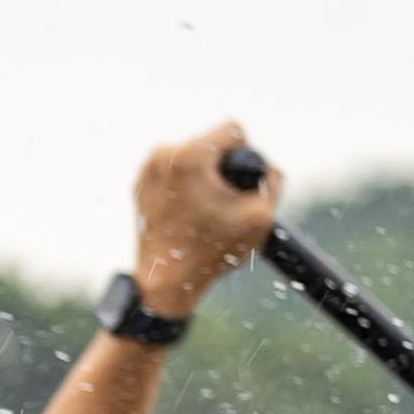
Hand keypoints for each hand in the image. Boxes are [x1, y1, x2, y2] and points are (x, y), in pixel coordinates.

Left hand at [131, 123, 274, 304]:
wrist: (164, 283)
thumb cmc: (210, 253)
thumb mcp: (260, 216)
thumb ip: (273, 181)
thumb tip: (268, 167)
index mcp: (189, 155)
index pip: (233, 130)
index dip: (246, 154)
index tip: (239, 183)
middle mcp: (163, 154)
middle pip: (211, 142)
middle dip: (222, 167)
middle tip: (222, 201)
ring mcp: (147, 169)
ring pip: (192, 156)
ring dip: (205, 176)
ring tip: (205, 209)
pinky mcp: (140, 184)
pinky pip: (174, 172)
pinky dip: (186, 186)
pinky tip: (190, 212)